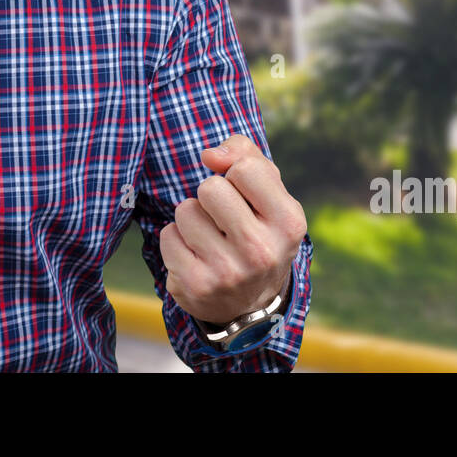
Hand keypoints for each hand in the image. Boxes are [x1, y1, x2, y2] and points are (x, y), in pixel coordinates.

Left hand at [160, 134, 305, 326]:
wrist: (250, 302)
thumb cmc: (257, 228)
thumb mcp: (267, 191)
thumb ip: (245, 154)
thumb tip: (209, 155)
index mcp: (288, 222)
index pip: (245, 168)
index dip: (235, 174)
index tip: (242, 192)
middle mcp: (262, 251)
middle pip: (210, 187)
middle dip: (210, 195)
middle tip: (222, 218)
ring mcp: (228, 272)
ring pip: (185, 210)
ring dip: (192, 218)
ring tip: (210, 237)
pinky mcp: (196, 286)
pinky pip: (168, 235)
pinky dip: (177, 240)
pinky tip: (195, 255)